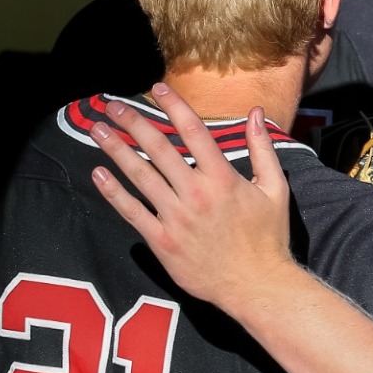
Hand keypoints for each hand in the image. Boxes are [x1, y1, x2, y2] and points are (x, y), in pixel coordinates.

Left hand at [87, 84, 296, 307]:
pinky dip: (113, 192)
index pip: (193, 131)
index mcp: (223, 177)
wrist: (257, 285)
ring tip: (97, 130)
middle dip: (133, 122)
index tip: (157, 87)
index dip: (173, 106)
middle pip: (158, 148)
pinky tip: (98, 174)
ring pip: (140, 176)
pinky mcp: (163, 242)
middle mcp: (196, 193)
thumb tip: (253, 112)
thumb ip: (262, 148)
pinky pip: (132, 213)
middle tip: (112, 104)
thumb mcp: (275, 189)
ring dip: (116, 150)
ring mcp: (176, 218)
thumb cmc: (268, 238)